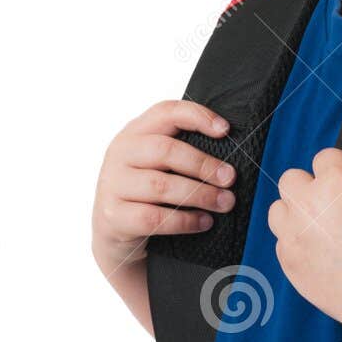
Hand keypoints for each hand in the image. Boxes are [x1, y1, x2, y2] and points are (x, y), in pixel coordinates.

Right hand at [91, 99, 236, 272]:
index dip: (197, 116)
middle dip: (203, 164)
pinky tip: (205, 222)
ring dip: (200, 194)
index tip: (225, 130)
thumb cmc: (145, 190)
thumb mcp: (157, 163)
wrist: (112, 229)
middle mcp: (121, 153)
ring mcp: (113, 185)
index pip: (166, 112)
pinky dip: (185, 220)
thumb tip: (229, 160)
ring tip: (224, 202)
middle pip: (165, 150)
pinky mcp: (114, 216)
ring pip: (161, 186)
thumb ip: (183, 152)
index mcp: (135, 133)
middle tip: (230, 178)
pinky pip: (154, 218)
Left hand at [266, 147, 341, 331]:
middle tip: (326, 203)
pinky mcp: (288, 262)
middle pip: (290, 178)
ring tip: (316, 229)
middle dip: (307, 187)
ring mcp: (293, 235)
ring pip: (277, 211)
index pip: (324, 157)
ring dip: (293, 214)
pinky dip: (296, 245)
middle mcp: (308, 205)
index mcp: (336, 183)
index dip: (338, 168)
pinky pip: (282, 244)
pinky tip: (318, 255)